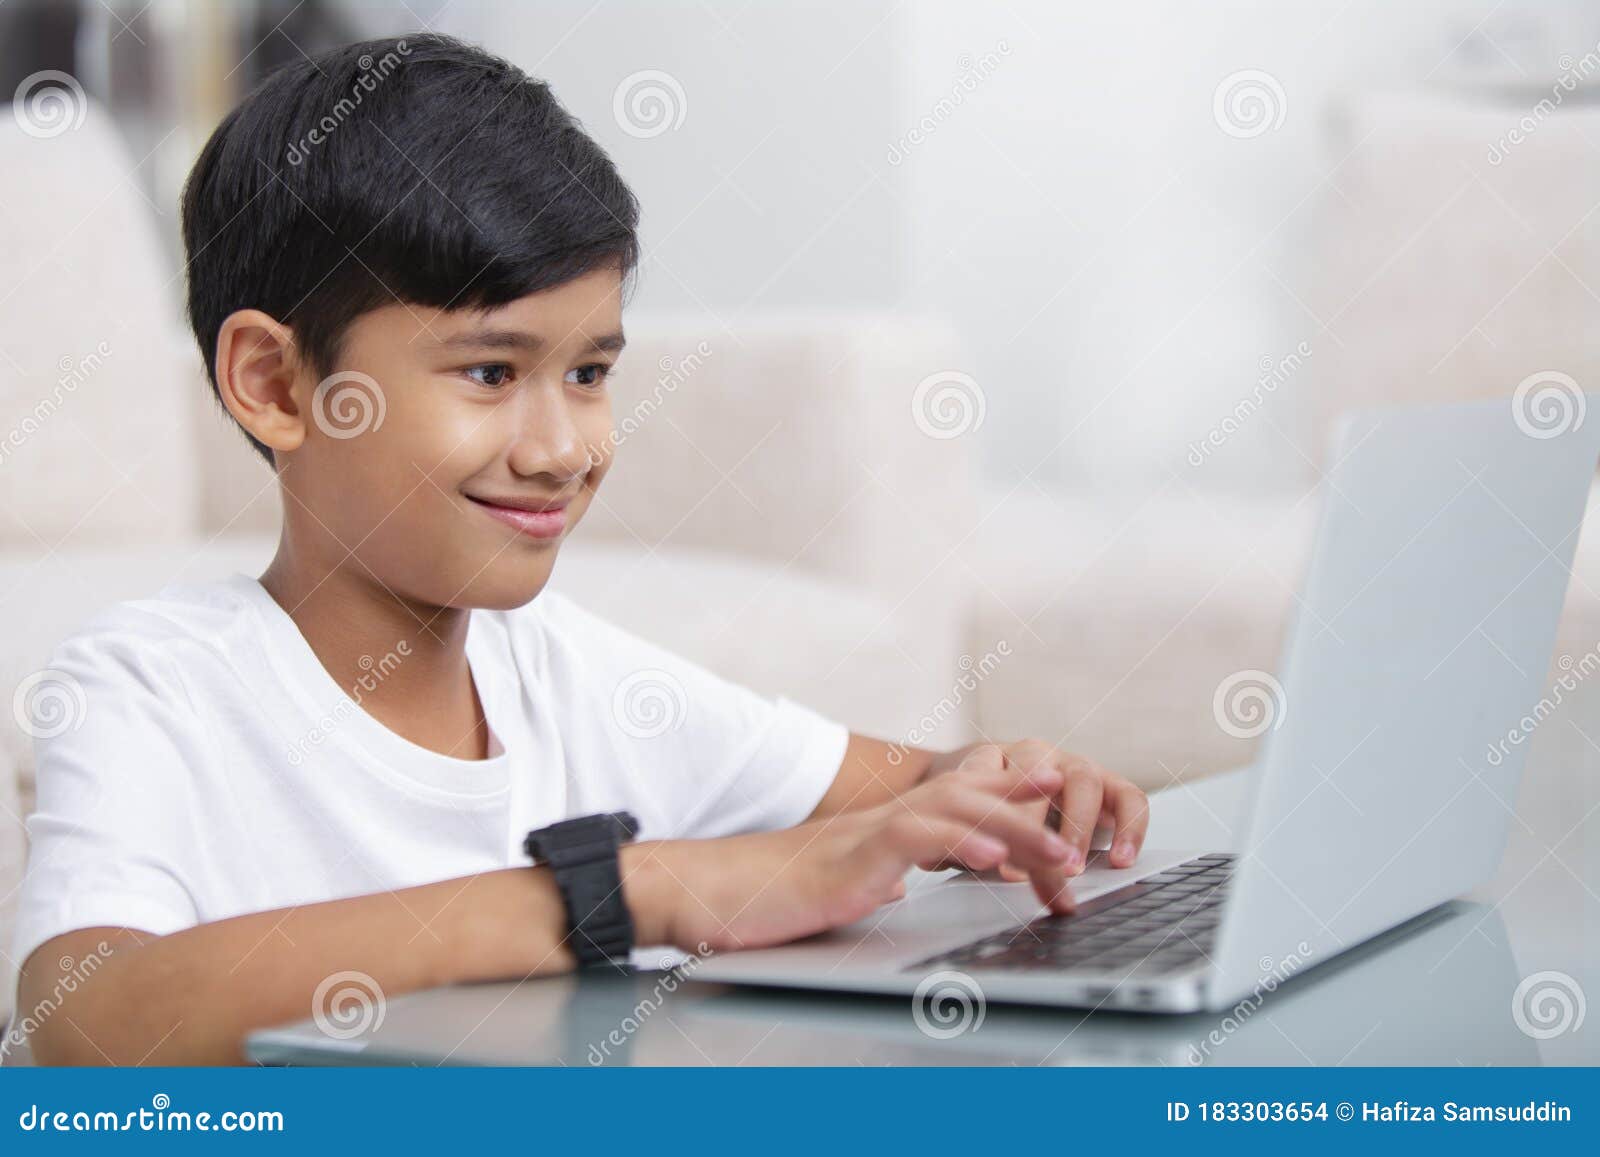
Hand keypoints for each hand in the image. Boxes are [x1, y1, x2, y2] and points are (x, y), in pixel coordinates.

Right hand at [640, 752, 1076, 952]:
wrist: (711, 891)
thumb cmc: (768, 894)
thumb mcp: (839, 885)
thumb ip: (874, 877)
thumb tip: (897, 884)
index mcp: (885, 830)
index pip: (956, 801)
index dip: (1006, 795)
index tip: (1053, 794)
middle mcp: (883, 822)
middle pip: (968, 797)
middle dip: (1026, 804)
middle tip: (1077, 816)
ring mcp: (869, 836)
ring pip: (954, 813)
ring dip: (1013, 829)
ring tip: (1060, 851)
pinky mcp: (852, 858)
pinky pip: (914, 841)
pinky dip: (957, 843)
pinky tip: (989, 856)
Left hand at [925, 741, 1148, 877]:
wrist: (1031, 795)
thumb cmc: (994, 819)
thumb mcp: (975, 827)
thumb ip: (965, 841)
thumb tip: (953, 863)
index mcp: (995, 758)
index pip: (987, 776)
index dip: (986, 817)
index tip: (987, 860)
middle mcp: (1037, 755)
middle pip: (1036, 776)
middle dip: (1031, 824)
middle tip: (1026, 869)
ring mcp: (1076, 766)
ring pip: (1083, 781)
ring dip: (1078, 825)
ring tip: (1073, 867)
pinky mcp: (1114, 783)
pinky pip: (1131, 799)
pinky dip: (1130, 829)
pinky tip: (1121, 861)